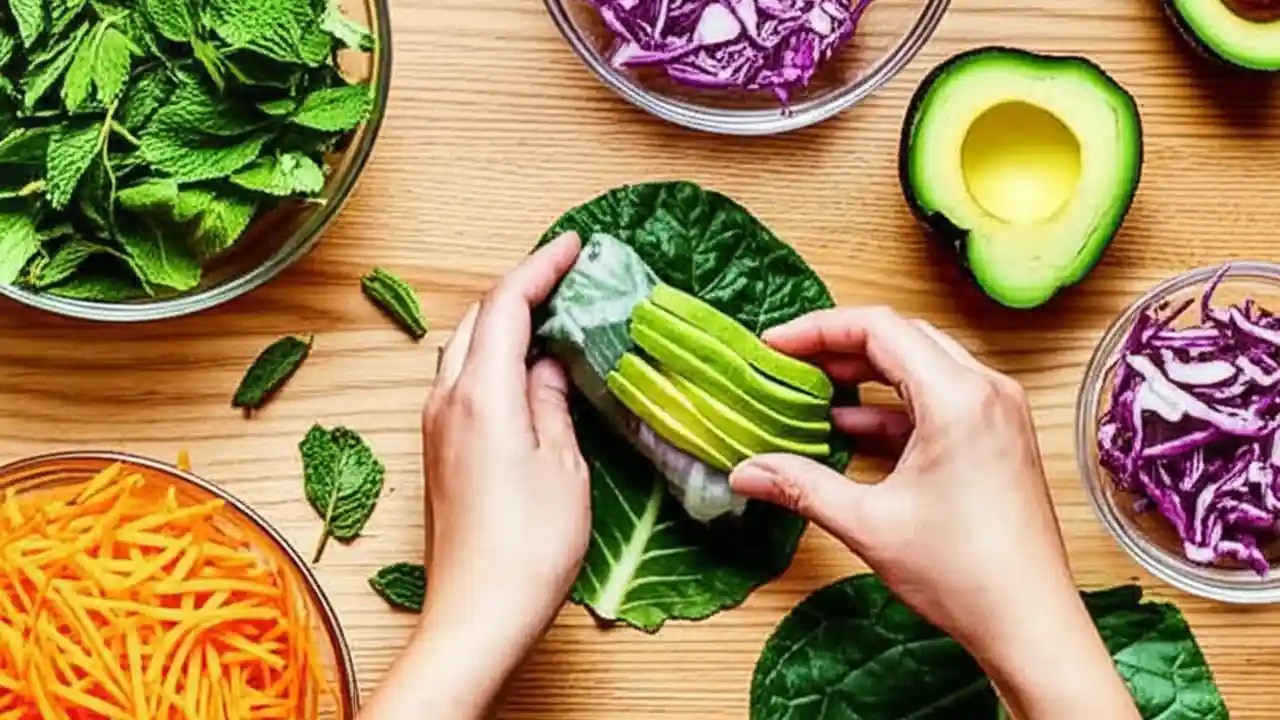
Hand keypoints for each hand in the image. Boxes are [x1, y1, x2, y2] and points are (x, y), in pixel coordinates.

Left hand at [422, 231, 588, 640]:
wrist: (477, 614)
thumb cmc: (528, 548)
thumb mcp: (563, 466)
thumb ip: (554, 403)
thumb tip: (550, 368)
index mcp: (482, 395)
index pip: (505, 304)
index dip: (539, 266)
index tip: (573, 245)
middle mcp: (447, 402)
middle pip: (477, 318)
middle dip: (520, 288)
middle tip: (566, 277)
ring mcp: (437, 428)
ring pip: (464, 349)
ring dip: (504, 324)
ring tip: (551, 317)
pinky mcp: (439, 452)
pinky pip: (462, 382)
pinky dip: (493, 358)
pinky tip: (526, 373)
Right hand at [729, 307, 1137, 719]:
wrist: (1031, 623)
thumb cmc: (964, 574)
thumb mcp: (868, 523)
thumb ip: (801, 486)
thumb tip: (745, 472)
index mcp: (958, 399)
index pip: (879, 328)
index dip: (818, 329)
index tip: (775, 345)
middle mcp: (986, 391)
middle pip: (902, 337)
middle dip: (839, 345)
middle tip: (789, 363)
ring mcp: (998, 413)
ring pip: (922, 365)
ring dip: (867, 374)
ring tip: (812, 390)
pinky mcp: (998, 437)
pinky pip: (940, 399)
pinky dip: (894, 406)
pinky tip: (851, 428)